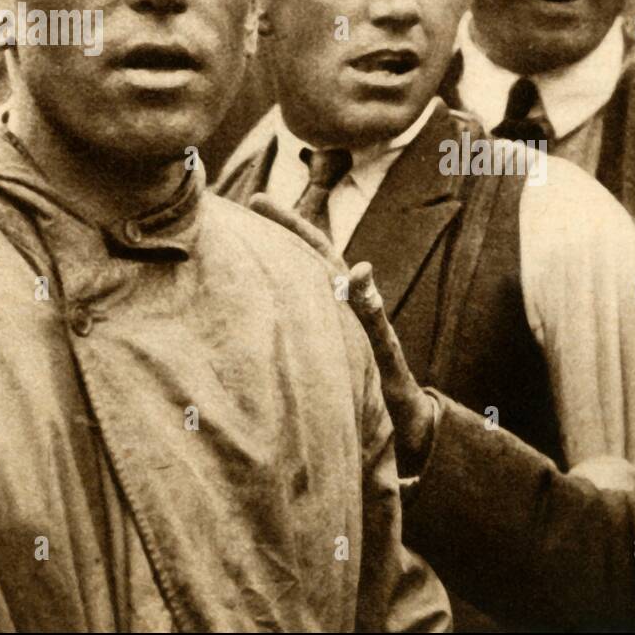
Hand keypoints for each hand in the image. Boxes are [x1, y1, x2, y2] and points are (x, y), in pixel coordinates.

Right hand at [247, 194, 435, 467]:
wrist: (407, 433)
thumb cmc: (398, 395)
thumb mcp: (384, 353)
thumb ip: (372, 316)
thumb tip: (359, 268)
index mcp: (349, 303)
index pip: (315, 251)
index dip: (289, 224)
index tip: (257, 200)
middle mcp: (334, 310)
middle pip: (297, 262)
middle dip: (270, 235)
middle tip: (232, 214)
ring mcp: (325, 331)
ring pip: (289, 290)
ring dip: (265, 268)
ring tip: (226, 250)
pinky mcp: (318, 355)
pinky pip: (287, 323)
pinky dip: (265, 308)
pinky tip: (239, 308)